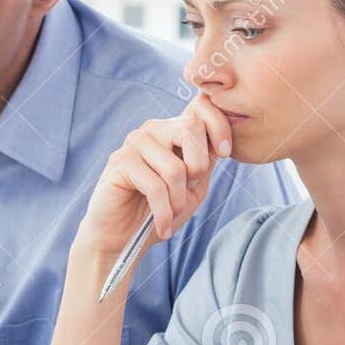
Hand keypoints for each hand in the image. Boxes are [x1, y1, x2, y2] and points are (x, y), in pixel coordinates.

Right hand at [73, 92, 233, 257]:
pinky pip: (155, 186)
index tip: (225, 153)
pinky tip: (163, 227)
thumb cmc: (159, 209)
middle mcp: (152, 130)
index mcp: (172, 130)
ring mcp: (134, 143)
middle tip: (189, 191)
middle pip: (190, 129)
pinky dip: (164, 213)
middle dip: (199, 166)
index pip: (200, 108)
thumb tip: (220, 145)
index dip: (219, 125)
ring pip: (175, 167)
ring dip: (179, 199)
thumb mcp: (193, 186)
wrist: (122, 235)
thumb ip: (205, 163)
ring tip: (173, 214)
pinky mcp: (119, 162)